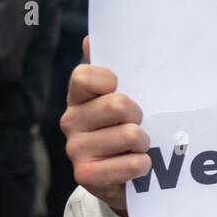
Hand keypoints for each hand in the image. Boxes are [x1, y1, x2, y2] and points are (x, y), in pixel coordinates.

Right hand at [59, 37, 150, 216]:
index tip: (121, 86)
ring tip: (140, 146)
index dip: (109, 80)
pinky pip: (130, 164)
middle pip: (118, 105)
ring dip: (145, 142)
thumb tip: (91, 38)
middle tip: (141, 122)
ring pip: (130, 134)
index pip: (86, 76)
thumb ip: (110, 70)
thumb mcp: (124, 96)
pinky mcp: (86, 175)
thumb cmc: (126, 126)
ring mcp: (76, 149)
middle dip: (140, 114)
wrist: (123, 177)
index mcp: (80, 96)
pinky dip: (142, 165)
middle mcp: (72, 120)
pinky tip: (140, 165)